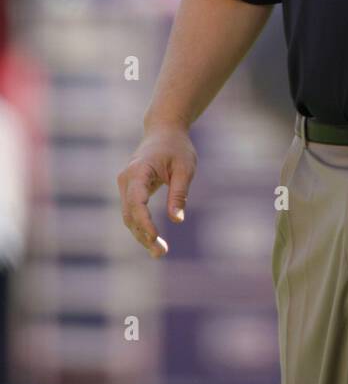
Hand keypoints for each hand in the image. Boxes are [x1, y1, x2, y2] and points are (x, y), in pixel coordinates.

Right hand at [117, 124, 197, 258]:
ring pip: (129, 216)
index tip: (155, 237)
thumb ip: (179, 193)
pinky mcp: (129, 190)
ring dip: (141, 235)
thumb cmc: (177, 147)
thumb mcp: (185, 168)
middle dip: (143, 235)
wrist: (164, 130)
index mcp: (139, 171)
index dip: (144, 222)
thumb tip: (176, 220)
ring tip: (160, 252)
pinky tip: (153, 241)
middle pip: (130, 214)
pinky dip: (141, 227)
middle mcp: (126, 179)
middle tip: (161, 253)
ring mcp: (125, 185)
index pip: (137, 201)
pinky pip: (132, 212)